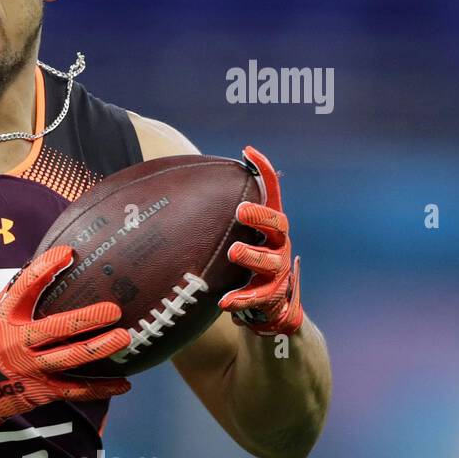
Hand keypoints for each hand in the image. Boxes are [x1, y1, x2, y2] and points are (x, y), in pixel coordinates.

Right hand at [0, 244, 132, 438]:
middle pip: (56, 328)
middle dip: (87, 318)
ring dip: (98, 348)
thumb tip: (40, 269)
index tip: (67, 253)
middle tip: (113, 310)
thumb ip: (14, 299)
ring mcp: (30, 368)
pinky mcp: (40, 391)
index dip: (45, 267)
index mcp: (3, 317)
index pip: (25, 286)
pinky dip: (100, 388)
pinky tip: (122, 384)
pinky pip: (74, 390)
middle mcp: (17, 342)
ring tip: (123, 338)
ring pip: (69, 358)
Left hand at [218, 145, 304, 335]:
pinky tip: (225, 302)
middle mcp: (278, 244)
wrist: (269, 306)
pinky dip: (241, 298)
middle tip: (242, 210)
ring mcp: (277, 270)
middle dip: (261, 216)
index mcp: (269, 227)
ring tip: (235, 251)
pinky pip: (257, 296)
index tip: (247, 151)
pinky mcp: (270, 295)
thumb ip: (219, 218)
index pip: (271, 193)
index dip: (264, 171)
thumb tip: (179, 192)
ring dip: (253, 255)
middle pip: (278, 223)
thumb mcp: (237, 237)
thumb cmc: (247, 264)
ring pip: (270, 261)